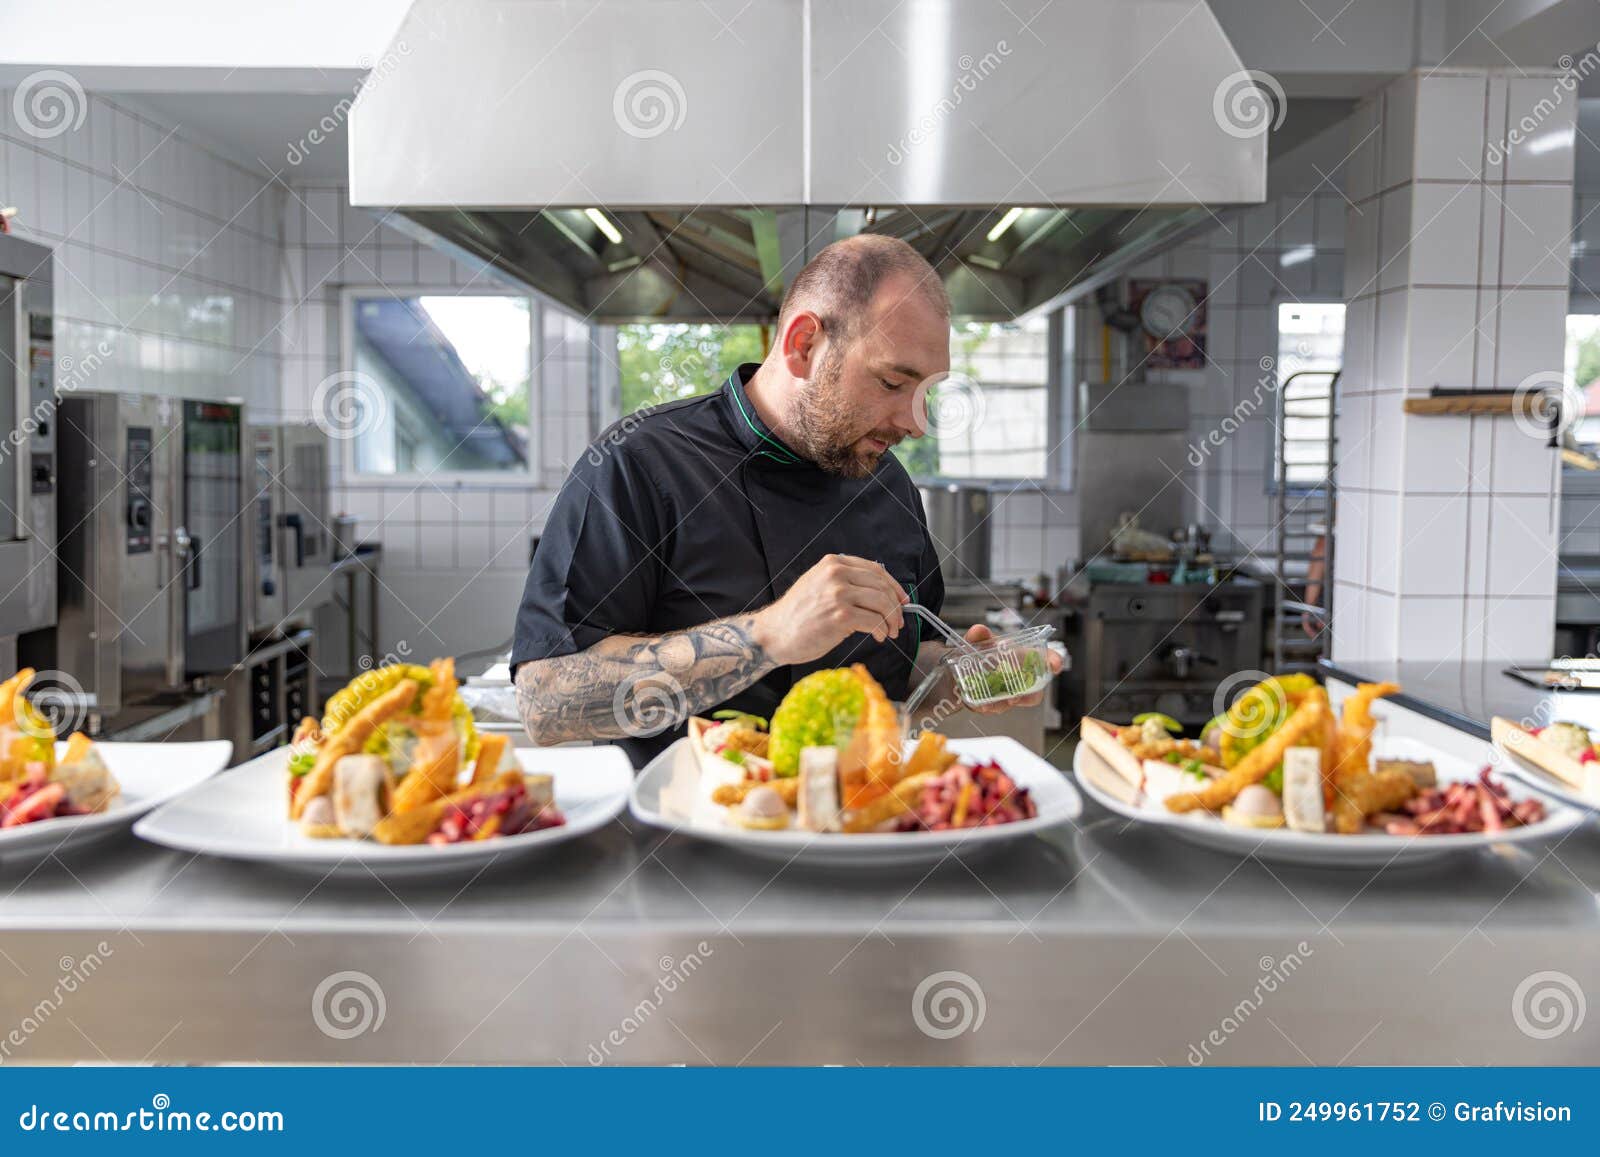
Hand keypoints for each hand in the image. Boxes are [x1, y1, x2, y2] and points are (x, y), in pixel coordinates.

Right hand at [753, 554, 906, 665]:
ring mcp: (839, 594)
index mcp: (833, 563)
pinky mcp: (841, 615)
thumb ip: (845, 582)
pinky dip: (881, 630)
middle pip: (882, 586)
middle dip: (896, 606)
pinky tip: (878, 636)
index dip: (894, 587)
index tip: (902, 601)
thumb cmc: (797, 615)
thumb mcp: (818, 584)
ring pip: (882, 603)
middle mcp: (837, 573)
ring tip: (889, 632)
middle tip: (898, 622)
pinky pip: (874, 621)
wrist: (774, 634)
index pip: (876, 570)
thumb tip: (879, 593)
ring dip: (891, 620)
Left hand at [961, 624, 1062, 714]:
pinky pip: (1000, 707)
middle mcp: (1020, 674)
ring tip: (996, 701)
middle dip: (1031, 692)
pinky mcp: (998, 702)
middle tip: (1017, 693)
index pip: (1044, 657)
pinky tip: (983, 705)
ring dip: (1010, 701)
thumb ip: (977, 636)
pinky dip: (992, 706)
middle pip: (1037, 686)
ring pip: (1020, 700)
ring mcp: (1011, 691)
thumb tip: (979, 630)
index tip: (1055, 665)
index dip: (1054, 660)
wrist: (958, 671)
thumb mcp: (975, 642)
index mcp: (1020, 655)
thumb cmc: (976, 653)